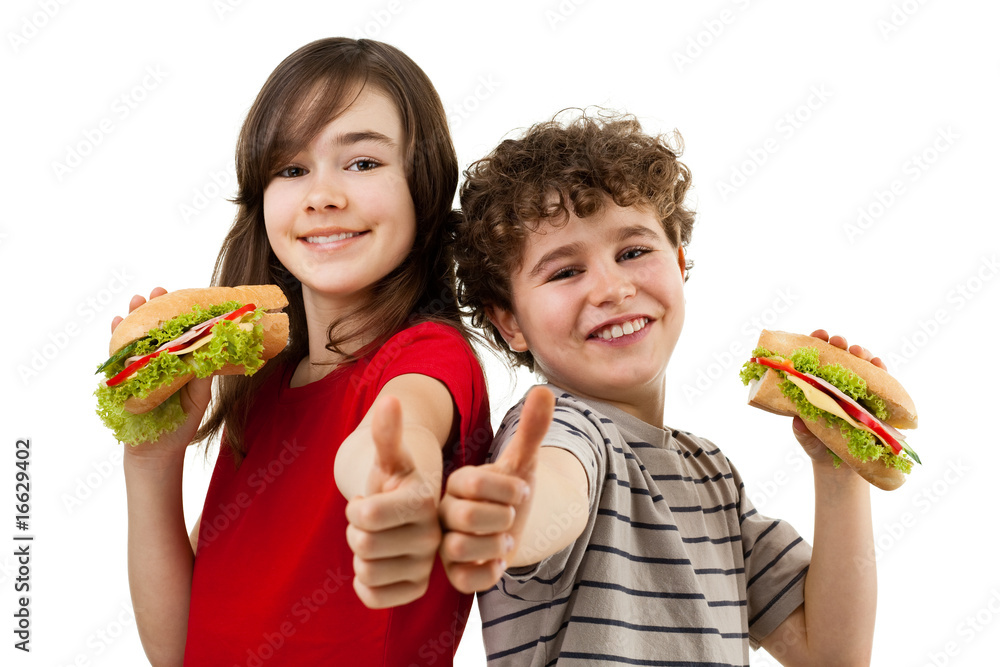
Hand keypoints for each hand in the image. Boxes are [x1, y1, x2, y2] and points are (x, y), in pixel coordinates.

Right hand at [112, 288, 210, 461]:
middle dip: (154, 310)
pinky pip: (117, 356)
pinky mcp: (122, 380)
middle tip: (156, 292)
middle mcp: (158, 363)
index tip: (183, 297)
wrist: (157, 452)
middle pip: (155, 331)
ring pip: (134, 339)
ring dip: (133, 318)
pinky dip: (115, 340)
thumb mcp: (198, 397)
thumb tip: (210, 352)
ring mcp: (138, 370)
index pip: (179, 334)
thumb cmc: (180, 425)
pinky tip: (115, 323)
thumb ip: (201, 375)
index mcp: (179, 363)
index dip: (180, 316)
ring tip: (136, 301)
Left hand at [344, 396, 441, 608]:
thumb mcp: (389, 457)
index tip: (368, 499)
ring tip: (376, 541)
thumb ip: (388, 433)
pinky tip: (376, 565)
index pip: (364, 515)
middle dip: (356, 531)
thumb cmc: (392, 480)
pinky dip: (364, 584)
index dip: (355, 507)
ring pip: (365, 572)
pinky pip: (372, 597)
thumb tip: (390, 400)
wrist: (404, 509)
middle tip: (371, 522)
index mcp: (424, 502)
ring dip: (360, 557)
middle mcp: (432, 538)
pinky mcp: (416, 589)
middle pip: (362, 544)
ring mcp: (426, 567)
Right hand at [439, 386, 554, 592]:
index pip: (474, 482)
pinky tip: (500, 563)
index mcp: (458, 482)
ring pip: (459, 548)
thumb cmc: (513, 492)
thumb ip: (532, 429)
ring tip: (506, 540)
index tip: (522, 492)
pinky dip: (490, 574)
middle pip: (465, 516)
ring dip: (496, 546)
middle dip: (502, 518)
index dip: (509, 489)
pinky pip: (464, 580)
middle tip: (512, 517)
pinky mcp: (454, 573)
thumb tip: (544, 390)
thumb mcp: (524, 462)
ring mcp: (446, 543)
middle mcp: (445, 512)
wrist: (513, 528)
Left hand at [791, 329, 885, 465]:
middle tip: (838, 341)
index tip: (818, 335)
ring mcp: (857, 390)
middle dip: (839, 344)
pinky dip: (880, 370)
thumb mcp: (807, 440)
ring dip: (861, 354)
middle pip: (838, 356)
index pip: (815, 358)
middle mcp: (836, 383)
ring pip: (860, 364)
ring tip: (859, 352)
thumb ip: (802, 432)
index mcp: (815, 385)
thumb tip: (797, 422)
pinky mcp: (876, 400)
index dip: (816, 342)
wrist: (841, 466)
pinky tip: (878, 364)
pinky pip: (881, 381)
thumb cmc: (818, 446)